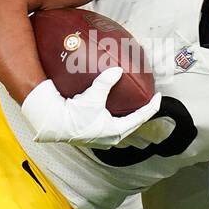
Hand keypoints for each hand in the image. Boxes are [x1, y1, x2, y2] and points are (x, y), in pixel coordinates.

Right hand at [21, 69, 161, 146]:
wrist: (50, 123)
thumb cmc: (72, 116)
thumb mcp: (93, 97)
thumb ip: (106, 82)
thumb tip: (117, 70)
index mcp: (115, 132)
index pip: (140, 118)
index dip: (151, 107)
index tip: (158, 97)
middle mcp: (109, 137)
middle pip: (131, 123)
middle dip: (139, 111)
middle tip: (144, 99)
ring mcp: (99, 136)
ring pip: (119, 124)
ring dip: (124, 113)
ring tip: (128, 102)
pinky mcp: (90, 132)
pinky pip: (107, 123)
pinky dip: (112, 114)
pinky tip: (108, 105)